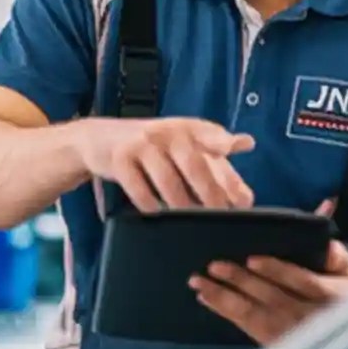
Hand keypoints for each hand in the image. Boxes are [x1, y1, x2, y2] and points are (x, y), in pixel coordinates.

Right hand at [78, 117, 255, 211]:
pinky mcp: (120, 159)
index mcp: (189, 128)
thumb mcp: (183, 143)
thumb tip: (248, 155)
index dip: (224, 141)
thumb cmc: (153, 147)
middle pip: (194, 164)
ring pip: (168, 180)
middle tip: (223, 214)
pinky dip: (151, 205)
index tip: (238, 146)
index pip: (210, 134)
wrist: (100, 138)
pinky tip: (157, 212)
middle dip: (210, 192)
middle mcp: (168, 132)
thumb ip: (215, 154)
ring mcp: (143, 144)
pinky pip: (139, 189)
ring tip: (193, 220)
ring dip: (182, 204)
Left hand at [189, 201, 347, 344]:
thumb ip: (333, 246)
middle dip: (241, 281)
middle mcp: (310, 315)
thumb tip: (327, 206)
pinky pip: (246, 326)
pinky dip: (224, 310)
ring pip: (254, 313)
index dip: (278, 271)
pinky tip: (206, 297)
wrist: (341, 335)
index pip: (303, 281)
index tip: (253, 260)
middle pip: (273, 297)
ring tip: (200, 281)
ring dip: (224, 296)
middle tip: (215, 265)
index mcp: (331, 293)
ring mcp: (290, 331)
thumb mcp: (343, 270)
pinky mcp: (274, 341)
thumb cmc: (339, 295)